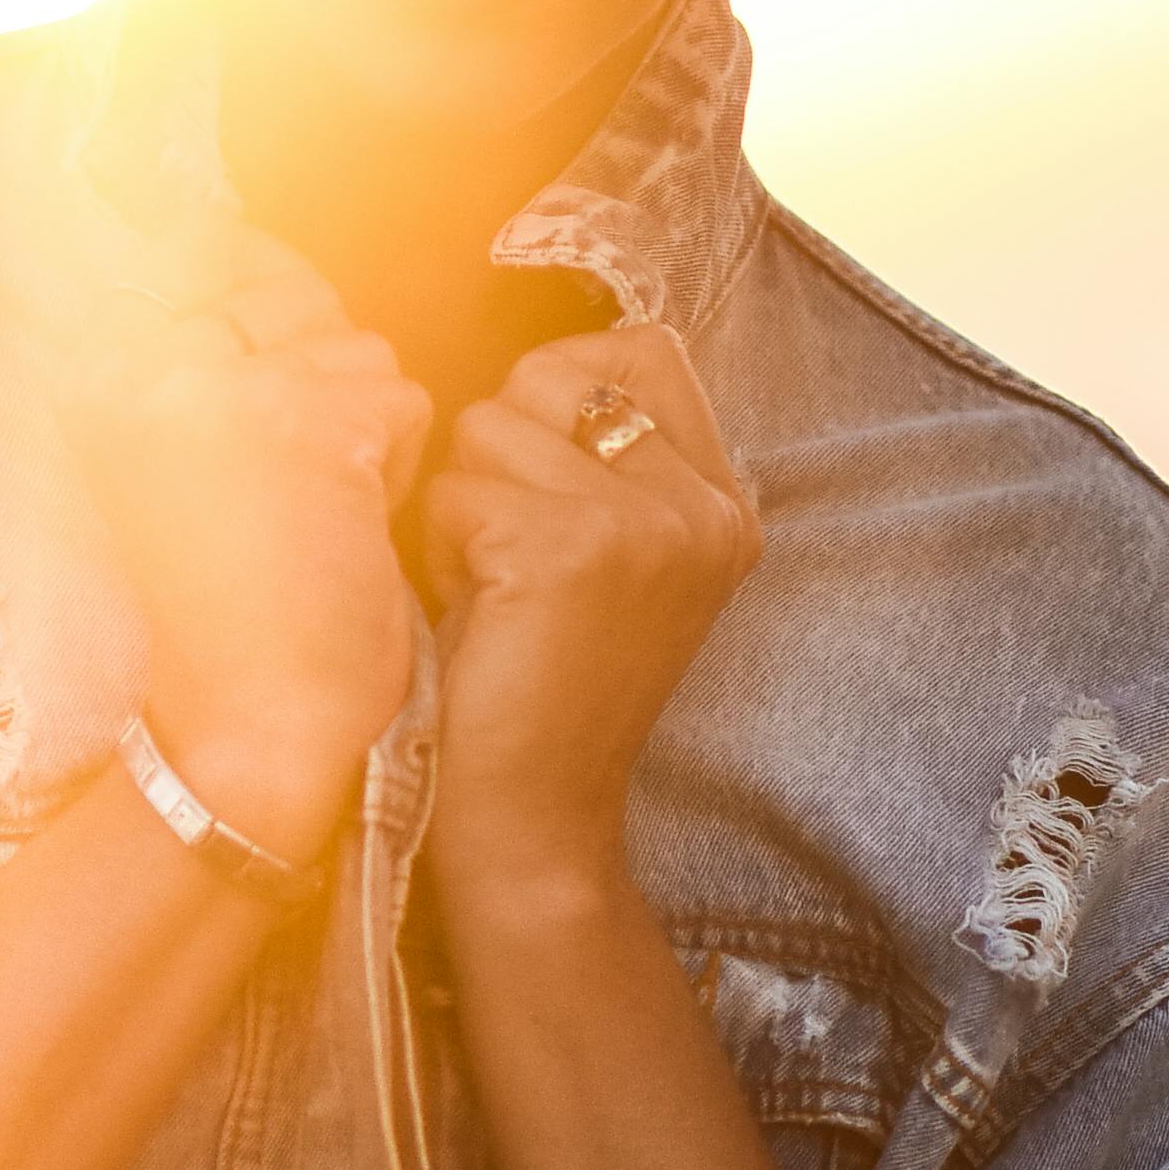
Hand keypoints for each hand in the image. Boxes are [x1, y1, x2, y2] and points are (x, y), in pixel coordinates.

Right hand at [69, 227, 428, 860]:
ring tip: (313, 510)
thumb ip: (193, 351)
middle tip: (291, 478)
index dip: (260, 295)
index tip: (274, 382)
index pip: (201, 248)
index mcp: (91, 368)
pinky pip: (401, 398)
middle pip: (286, 297)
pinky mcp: (316, 424)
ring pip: (357, 347)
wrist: (248, 723)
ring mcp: (230, 388)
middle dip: (316, 377)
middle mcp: (145, 360)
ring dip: (363, 424)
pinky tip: (347, 528)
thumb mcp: (166, 455)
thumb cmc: (218, 605)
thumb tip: (236, 240)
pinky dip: (397, 465)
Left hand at [420, 325, 761, 907]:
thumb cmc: (542, 683)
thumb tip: (549, 356)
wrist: (538, 820)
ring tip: (492, 585)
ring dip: (463, 502)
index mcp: (726, 504)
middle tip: (510, 550)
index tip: (546, 492)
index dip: (561, 397)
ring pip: (491, 426)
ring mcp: (649, 524)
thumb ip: (610, 459)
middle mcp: (705, 506)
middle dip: (501, 449)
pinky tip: (475, 611)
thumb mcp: (611, 558)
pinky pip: (459, 490)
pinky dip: (441, 546)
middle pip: (556, 372)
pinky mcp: (573, 548)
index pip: (641, 349)